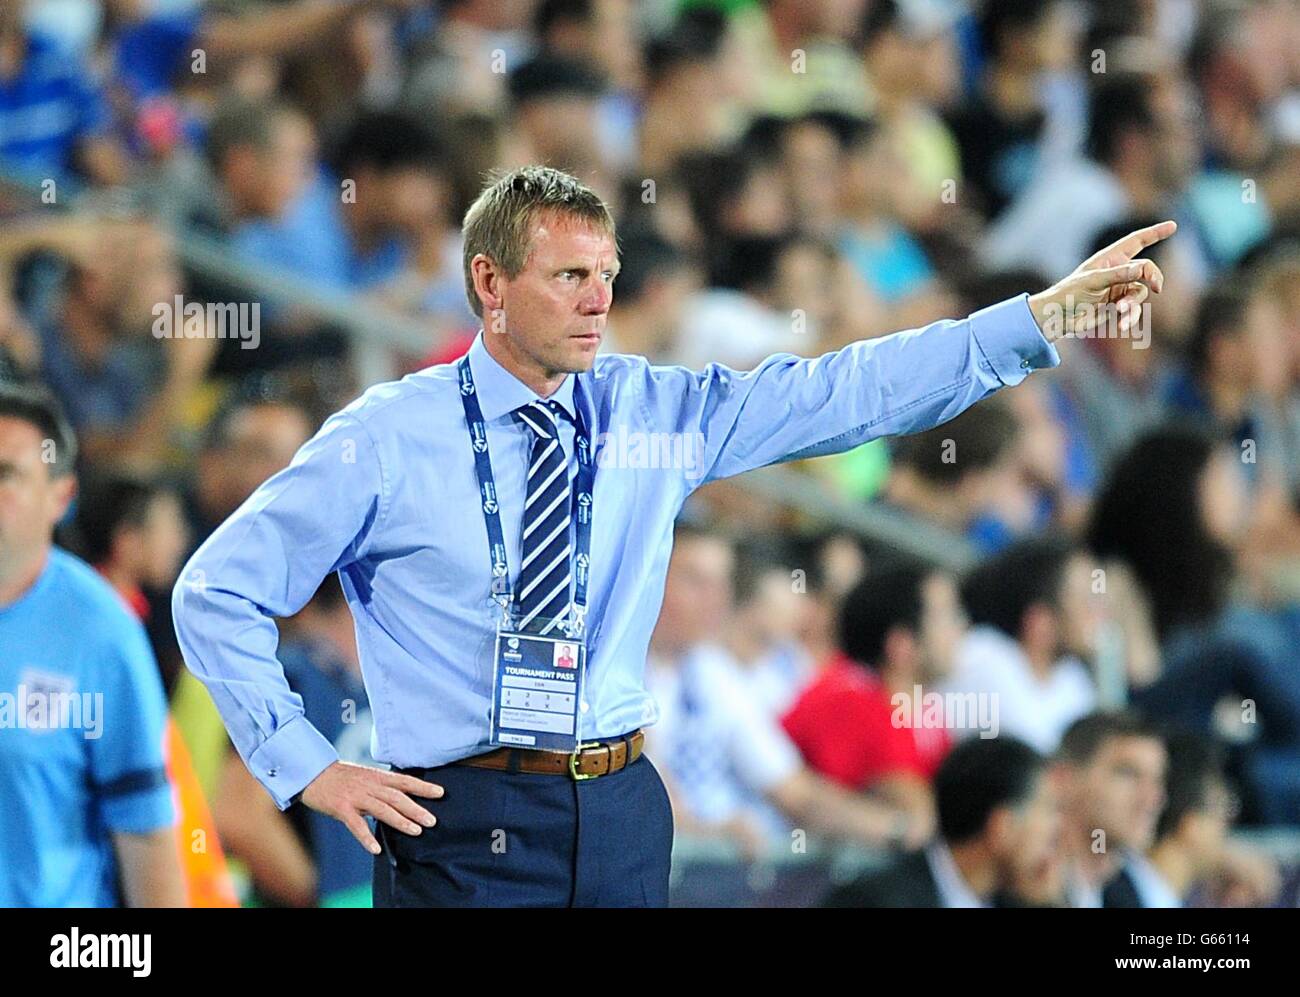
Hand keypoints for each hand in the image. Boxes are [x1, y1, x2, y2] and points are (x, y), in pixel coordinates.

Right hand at [300, 761, 443, 854]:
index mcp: (377, 776)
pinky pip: (356, 825)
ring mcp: (356, 797)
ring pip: (382, 810)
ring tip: (416, 831)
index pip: (404, 781)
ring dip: (400, 821)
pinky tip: (376, 849)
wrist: (313, 773)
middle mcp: (369, 785)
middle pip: (397, 797)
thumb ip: (382, 785)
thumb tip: (402, 796)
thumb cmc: (342, 777)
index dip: (423, 787)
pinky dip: (366, 837)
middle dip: (416, 809)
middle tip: (432, 821)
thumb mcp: (366, 776)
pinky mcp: (341, 808)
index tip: (440, 793)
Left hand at [1027, 220, 1176, 340]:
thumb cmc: (1068, 294)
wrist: (1057, 318)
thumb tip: (1141, 268)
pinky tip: (1122, 326)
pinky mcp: (1116, 307)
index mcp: (1109, 259)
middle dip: (1153, 277)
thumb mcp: (1092, 281)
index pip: (1137, 242)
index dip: (1155, 233)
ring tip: (1119, 310)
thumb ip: (1117, 275)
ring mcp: (1118, 290)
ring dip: (1133, 303)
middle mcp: (1117, 272)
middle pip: (1146, 269)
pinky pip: (1133, 310)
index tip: (1173, 225)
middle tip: (1157, 287)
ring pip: (1140, 292)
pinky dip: (1130, 317)